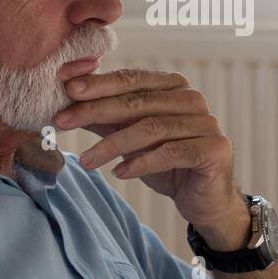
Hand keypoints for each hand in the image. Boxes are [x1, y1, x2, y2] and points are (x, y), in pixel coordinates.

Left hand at [55, 68, 245, 237]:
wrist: (205, 199)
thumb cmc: (168, 164)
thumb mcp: (131, 138)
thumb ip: (106, 118)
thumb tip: (68, 100)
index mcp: (174, 86)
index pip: (131, 79)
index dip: (97, 83)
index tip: (65, 90)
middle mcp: (192, 99)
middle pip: (137, 101)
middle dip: (95, 111)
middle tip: (62, 122)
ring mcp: (207, 123)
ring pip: (151, 128)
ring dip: (113, 145)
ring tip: (87, 160)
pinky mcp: (214, 149)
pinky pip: (171, 153)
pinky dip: (141, 163)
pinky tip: (119, 173)